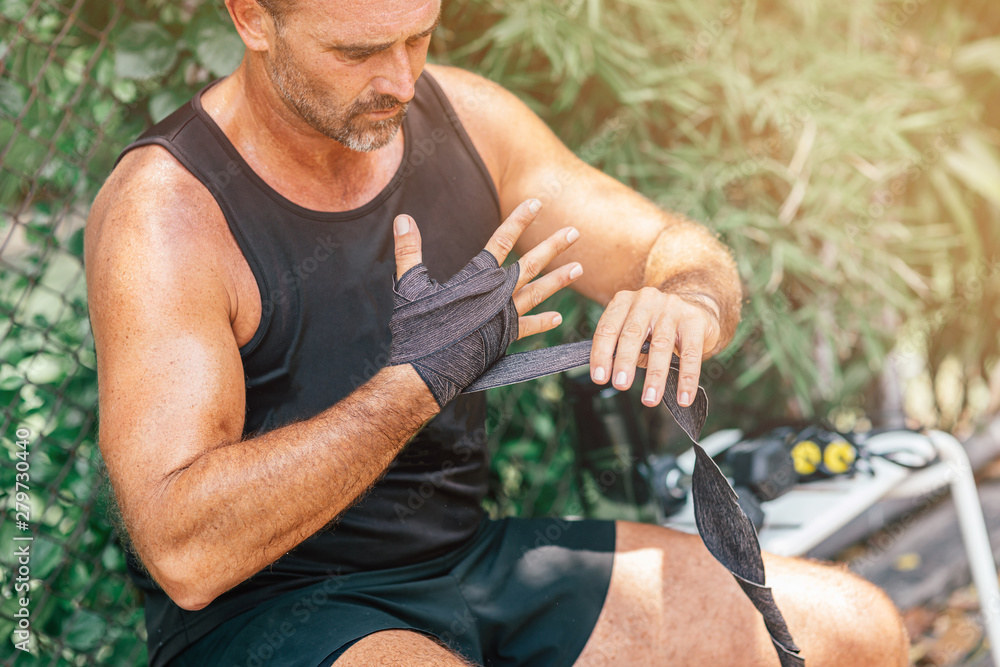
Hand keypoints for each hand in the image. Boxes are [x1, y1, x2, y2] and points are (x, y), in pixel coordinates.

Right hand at [393, 198, 582, 339]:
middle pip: (531, 263)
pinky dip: (543, 322)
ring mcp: (503, 316)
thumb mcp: (410, 284)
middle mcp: (496, 294)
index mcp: (476, 277)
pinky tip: (558, 318)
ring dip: (559, 280)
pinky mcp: (503, 337)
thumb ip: (409, 250)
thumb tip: (403, 219)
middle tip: (575, 231)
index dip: (519, 220)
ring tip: (579, 268)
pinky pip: (529, 327)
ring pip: (538, 292)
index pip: (502, 240)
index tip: (536, 203)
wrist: (426, 369)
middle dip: (553, 246)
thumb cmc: (417, 327)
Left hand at [590, 288, 720, 407]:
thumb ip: (625, 348)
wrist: (695, 307)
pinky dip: (687, 379)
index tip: (599, 378)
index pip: (608, 328)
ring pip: (661, 345)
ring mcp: (671, 307)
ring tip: (650, 399)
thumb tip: (618, 374)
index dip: (601, 354)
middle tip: (620, 385)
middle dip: (625, 362)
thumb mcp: (636, 330)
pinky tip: (684, 398)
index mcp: (624, 301)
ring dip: (655, 376)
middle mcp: (646, 300)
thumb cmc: (656, 325)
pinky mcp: (694, 319)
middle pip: (632, 334)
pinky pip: (691, 354)